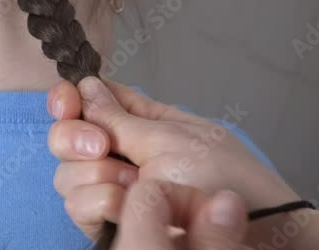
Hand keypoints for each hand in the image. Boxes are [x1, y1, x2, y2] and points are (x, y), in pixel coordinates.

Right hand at [47, 77, 297, 239]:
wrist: (251, 232)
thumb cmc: (222, 177)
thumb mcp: (168, 138)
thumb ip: (118, 117)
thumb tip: (84, 85)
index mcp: (139, 121)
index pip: (88, 101)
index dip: (68, 99)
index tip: (67, 103)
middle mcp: (121, 153)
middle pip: (67, 137)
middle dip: (75, 139)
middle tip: (102, 147)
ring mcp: (114, 190)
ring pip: (67, 174)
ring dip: (97, 175)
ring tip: (134, 185)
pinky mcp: (110, 223)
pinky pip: (78, 207)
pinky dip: (98, 203)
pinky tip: (124, 207)